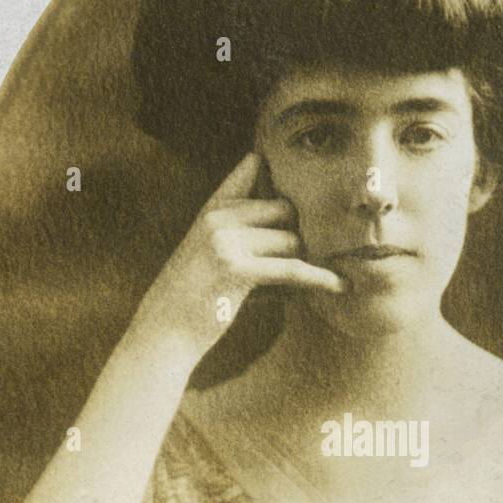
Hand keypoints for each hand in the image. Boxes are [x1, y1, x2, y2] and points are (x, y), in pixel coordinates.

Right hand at [132, 150, 345, 361]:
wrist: (162, 333)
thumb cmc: (190, 301)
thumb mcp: (207, 256)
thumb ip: (238, 233)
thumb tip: (290, 230)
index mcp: (210, 210)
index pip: (249, 169)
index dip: (278, 170)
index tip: (310, 172)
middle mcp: (217, 219)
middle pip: (284, 208)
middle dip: (302, 232)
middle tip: (320, 252)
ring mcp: (224, 242)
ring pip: (291, 239)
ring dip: (308, 260)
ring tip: (324, 276)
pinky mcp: (236, 270)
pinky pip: (292, 269)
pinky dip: (320, 279)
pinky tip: (341, 286)